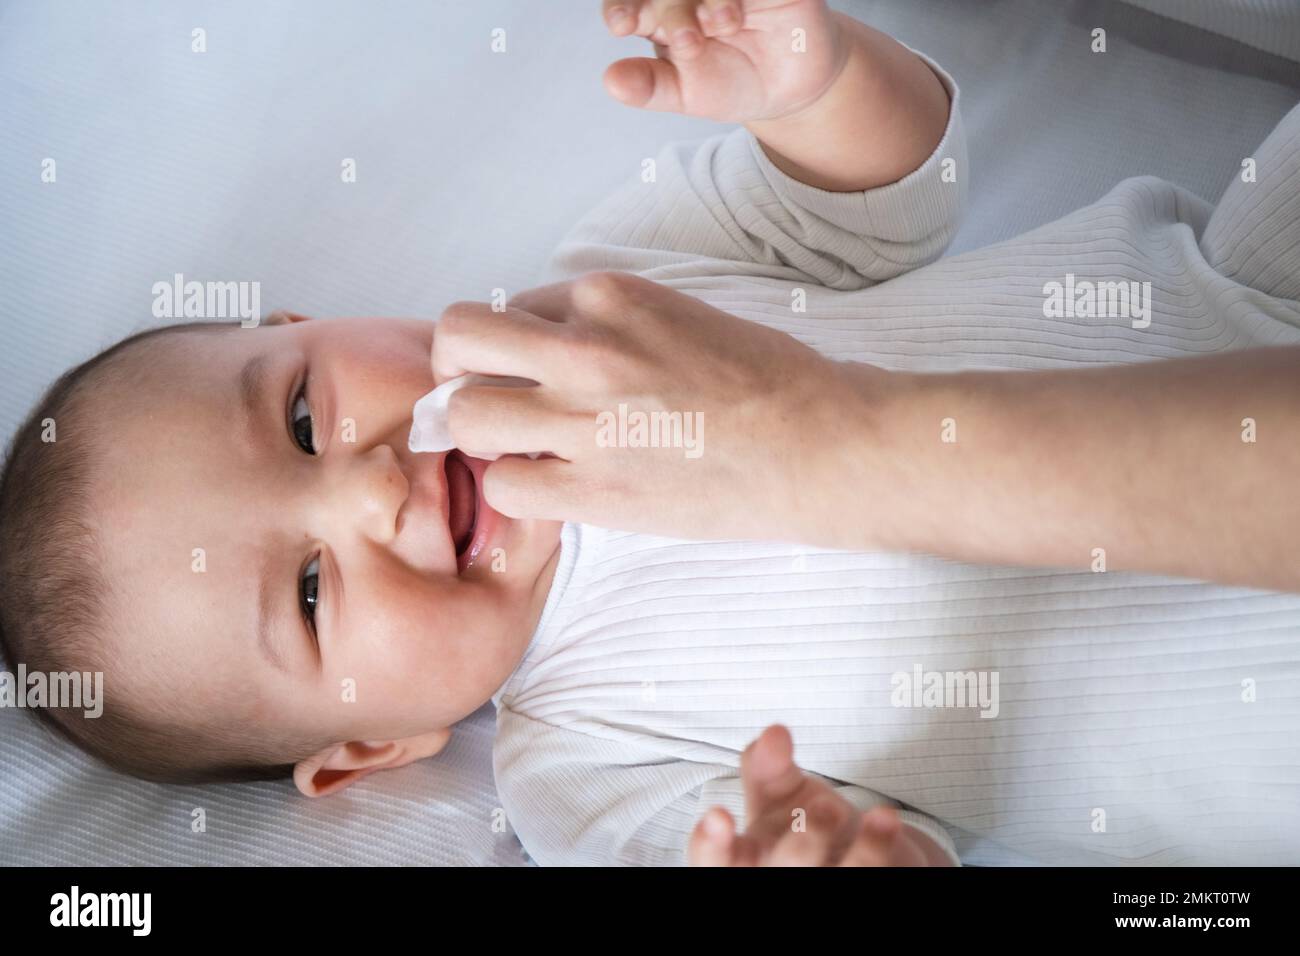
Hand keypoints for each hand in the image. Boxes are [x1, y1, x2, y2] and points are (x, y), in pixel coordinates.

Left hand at [431, 271, 874, 543]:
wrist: (821, 443)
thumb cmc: (772, 381)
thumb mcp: (685, 316)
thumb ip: (617, 326)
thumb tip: (557, 349)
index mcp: (611, 296)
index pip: (516, 305)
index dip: (519, 345)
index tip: (539, 374)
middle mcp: (584, 347)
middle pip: (459, 336)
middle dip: (458, 368)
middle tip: (487, 398)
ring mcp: (583, 417)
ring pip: (463, 414)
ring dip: (480, 434)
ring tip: (517, 450)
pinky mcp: (593, 486)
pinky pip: (502, 484)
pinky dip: (515, 491)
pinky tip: (552, 490)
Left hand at [600, 0, 849, 122]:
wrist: (787, 88)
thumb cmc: (728, 84)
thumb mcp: (686, 93)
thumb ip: (650, 86)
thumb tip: (611, 82)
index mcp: (655, 16)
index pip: (626, 4)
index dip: (622, 8)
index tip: (623, 24)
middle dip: (672, 10)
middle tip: (689, 41)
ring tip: (724, 22)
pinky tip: (738, 8)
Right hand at [686, 725, 948, 865]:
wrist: (856, 843)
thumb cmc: (803, 822)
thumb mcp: (776, 792)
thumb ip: (766, 763)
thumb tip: (774, 735)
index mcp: (746, 857)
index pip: (714, 858)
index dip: (711, 842)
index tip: (718, 815)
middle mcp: (776, 877)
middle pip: (781, 869)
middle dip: (803, 840)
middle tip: (824, 806)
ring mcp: (821, 883)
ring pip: (827, 876)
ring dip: (843, 843)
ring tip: (849, 808)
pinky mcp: (860, 883)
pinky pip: (869, 871)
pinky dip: (877, 843)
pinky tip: (885, 818)